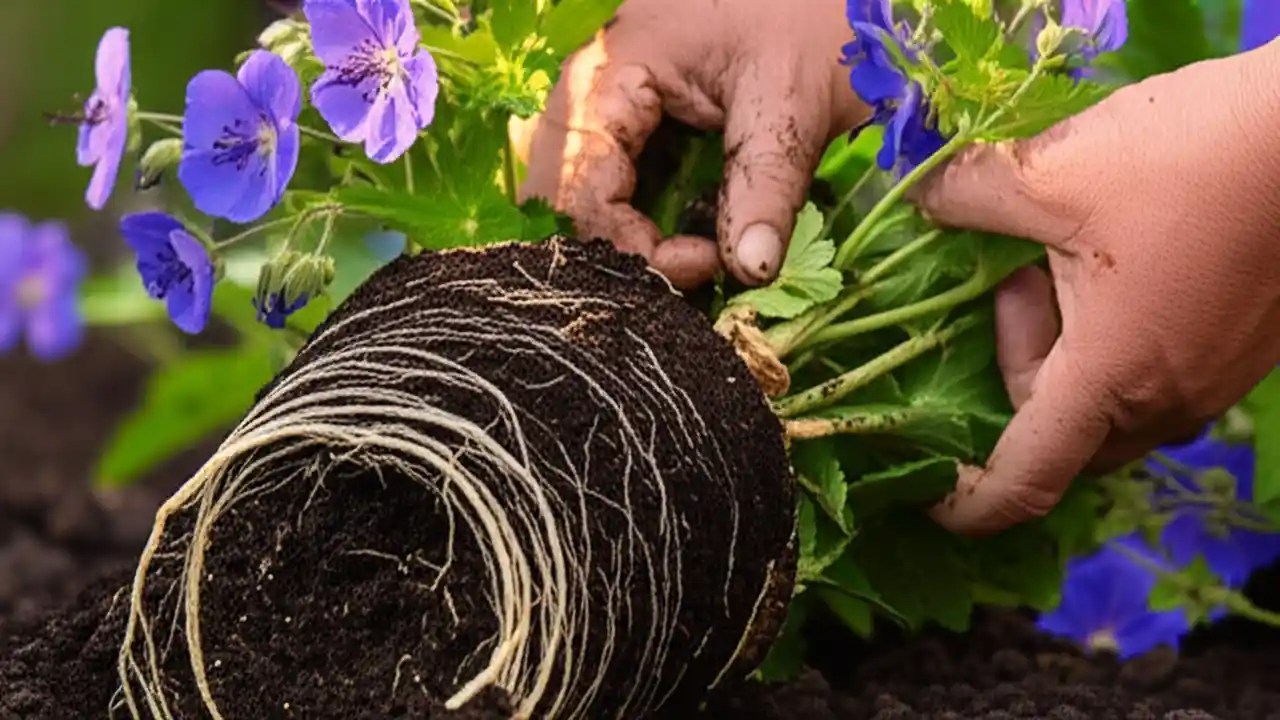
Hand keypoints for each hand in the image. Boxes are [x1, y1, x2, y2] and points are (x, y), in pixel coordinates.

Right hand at [517, 0, 867, 288]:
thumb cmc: (811, 26)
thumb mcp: (792, 107)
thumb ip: (765, 190)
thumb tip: (750, 271)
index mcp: (609, 71)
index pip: (579, 190)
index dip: (631, 247)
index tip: (706, 265)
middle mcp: (588, 87)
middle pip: (561, 200)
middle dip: (617, 252)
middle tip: (694, 269)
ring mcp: (604, 102)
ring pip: (578, 199)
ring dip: (626, 242)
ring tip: (693, 258)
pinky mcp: (629, 119)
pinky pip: (609, 185)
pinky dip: (639, 223)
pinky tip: (687, 239)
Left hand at [914, 41, 1279, 534]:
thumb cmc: (1191, 157)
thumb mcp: (1054, 171)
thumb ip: (966, 196)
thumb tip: (919, 201)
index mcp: (1113, 380)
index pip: (1024, 481)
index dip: (967, 503)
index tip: (928, 494)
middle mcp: (1168, 401)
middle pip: (1060, 435)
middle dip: (1015, 370)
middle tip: (1014, 279)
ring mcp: (1213, 380)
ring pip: (1108, 405)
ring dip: (1063, 352)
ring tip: (1062, 259)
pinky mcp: (1240, 349)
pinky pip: (1154, 376)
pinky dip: (1111, 341)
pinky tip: (1110, 257)